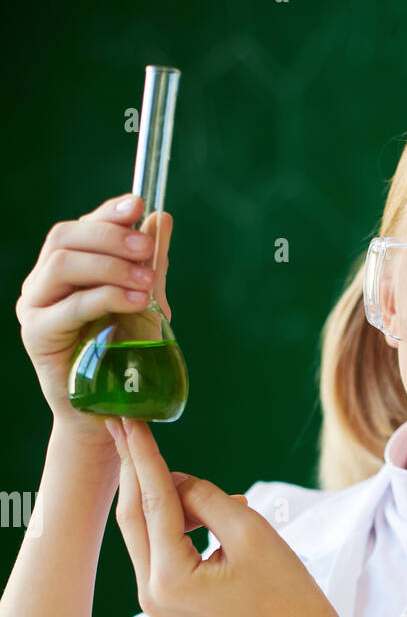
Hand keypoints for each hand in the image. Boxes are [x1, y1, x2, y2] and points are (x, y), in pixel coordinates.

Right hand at [16, 193, 170, 448]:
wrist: (110, 412)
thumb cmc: (125, 357)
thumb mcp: (146, 304)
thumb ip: (150, 265)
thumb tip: (160, 217)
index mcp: (66, 268)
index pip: (80, 227)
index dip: (107, 212)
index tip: (138, 204)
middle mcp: (44, 282)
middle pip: (65, 238)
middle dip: (109, 237)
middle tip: (146, 249)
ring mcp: (35, 306)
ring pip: (63, 265)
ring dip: (109, 266)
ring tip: (146, 281)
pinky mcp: (38, 334)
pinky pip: (70, 306)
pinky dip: (105, 297)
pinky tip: (135, 299)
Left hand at [109, 417, 338, 616]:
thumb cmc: (282, 582)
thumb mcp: (246, 527)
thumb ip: (202, 495)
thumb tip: (172, 478)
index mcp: (171, 579)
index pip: (154, 503)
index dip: (144, 457)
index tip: (129, 419)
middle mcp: (151, 593)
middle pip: (134, 516)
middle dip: (133, 469)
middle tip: (123, 424)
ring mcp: (153, 597)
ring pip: (143, 528)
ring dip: (164, 496)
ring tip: (205, 492)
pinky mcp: (162, 593)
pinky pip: (156, 542)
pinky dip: (174, 518)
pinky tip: (206, 512)